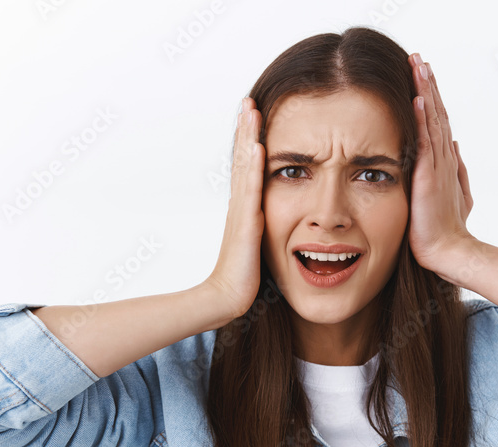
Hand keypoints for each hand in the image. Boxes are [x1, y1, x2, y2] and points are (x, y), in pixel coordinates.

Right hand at [205, 97, 265, 319]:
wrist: (228, 295)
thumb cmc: (244, 275)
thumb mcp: (257, 242)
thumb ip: (261, 226)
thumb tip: (269, 218)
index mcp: (245, 206)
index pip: (247, 165)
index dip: (249, 139)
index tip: (253, 115)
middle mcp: (241, 202)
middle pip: (243, 156)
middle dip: (246, 128)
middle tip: (249, 100)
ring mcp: (242, 209)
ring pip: (245, 165)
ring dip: (248, 136)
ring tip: (251, 109)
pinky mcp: (247, 221)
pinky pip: (252, 189)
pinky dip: (254, 166)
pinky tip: (257, 146)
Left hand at [407, 53, 474, 279]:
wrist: (448, 250)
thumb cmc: (446, 228)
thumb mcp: (451, 194)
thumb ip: (454, 169)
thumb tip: (455, 145)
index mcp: (445, 162)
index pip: (438, 122)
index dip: (432, 98)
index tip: (424, 75)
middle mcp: (444, 158)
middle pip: (437, 113)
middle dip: (428, 85)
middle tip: (419, 58)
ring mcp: (439, 165)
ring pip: (433, 121)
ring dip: (426, 92)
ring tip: (419, 66)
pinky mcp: (430, 176)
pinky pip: (426, 142)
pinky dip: (423, 119)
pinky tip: (418, 99)